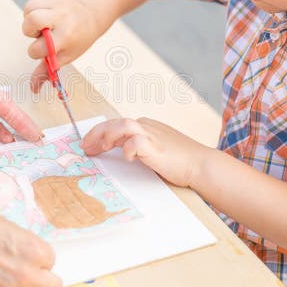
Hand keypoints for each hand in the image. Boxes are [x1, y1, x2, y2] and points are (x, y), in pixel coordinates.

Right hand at [0, 192, 61, 286]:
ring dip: (9, 284)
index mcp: (34, 250)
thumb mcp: (5, 223)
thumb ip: (21, 242)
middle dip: (42, 281)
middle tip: (26, 274)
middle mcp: (24, 274)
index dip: (37, 258)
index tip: (27, 257)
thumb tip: (23, 251)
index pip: (50, 262)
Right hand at [22, 0, 102, 92]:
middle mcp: (62, 17)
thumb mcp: (65, 57)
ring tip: (42, 25)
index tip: (43, 50)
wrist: (91, 16)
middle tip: (39, 34)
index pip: (38, 47)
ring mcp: (58, 2)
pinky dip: (33, 9)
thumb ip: (47, 71)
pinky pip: (32, 0)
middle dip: (29, 31)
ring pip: (29, 9)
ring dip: (30, 20)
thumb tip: (33, 89)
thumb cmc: (77, 40)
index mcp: (66, 36)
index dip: (36, 51)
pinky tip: (43, 16)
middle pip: (32, 21)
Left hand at [80, 117, 210, 187]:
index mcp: (145, 126)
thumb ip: (138, 146)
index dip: (99, 133)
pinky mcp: (156, 147)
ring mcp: (152, 135)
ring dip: (108, 136)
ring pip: (123, 125)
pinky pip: (136, 142)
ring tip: (101, 149)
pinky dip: (128, 149)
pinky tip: (128, 159)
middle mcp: (146, 126)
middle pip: (114, 122)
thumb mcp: (154, 149)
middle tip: (85, 148)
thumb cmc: (179, 160)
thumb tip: (118, 150)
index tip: (88, 145)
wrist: (201, 164)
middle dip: (96, 134)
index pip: (116, 124)